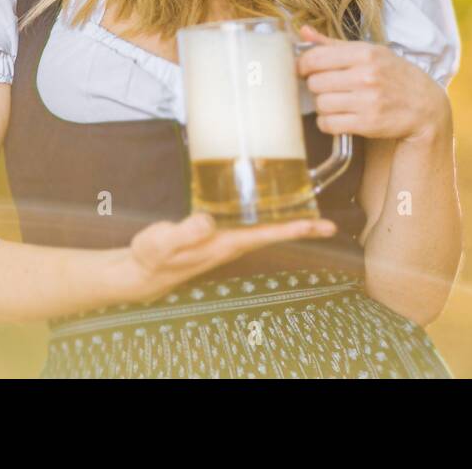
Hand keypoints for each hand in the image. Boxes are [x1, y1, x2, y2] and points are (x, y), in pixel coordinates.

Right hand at [114, 213, 336, 303]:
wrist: (142, 269)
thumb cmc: (152, 257)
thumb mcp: (162, 243)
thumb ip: (184, 233)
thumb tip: (208, 221)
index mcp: (224, 243)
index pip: (267, 234)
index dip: (293, 229)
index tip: (317, 224)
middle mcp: (231, 241)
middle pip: (274, 232)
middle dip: (301, 226)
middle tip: (330, 222)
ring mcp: (226, 238)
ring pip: (264, 226)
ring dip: (288, 219)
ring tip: (311, 210)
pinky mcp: (217, 231)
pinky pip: (249, 221)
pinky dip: (265, 212)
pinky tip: (271, 203)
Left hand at [295, 25, 450, 145]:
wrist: (425, 107)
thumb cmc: (396, 76)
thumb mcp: (372, 53)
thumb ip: (334, 44)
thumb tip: (303, 32)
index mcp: (365, 53)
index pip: (315, 58)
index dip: (302, 65)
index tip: (303, 70)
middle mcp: (366, 75)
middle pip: (315, 82)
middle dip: (316, 86)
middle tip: (327, 88)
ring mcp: (368, 101)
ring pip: (320, 104)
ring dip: (323, 105)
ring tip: (336, 102)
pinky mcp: (368, 123)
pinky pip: (329, 124)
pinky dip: (328, 123)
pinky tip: (338, 117)